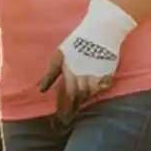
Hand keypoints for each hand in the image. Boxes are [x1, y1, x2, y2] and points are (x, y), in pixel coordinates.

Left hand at [39, 0, 135, 115]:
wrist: (101, 31)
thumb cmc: (77, 42)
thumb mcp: (59, 55)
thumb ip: (51, 73)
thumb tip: (42, 90)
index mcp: (69, 72)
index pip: (64, 94)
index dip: (62, 106)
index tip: (60, 116)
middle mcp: (82, 76)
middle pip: (77, 97)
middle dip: (72, 108)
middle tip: (68, 119)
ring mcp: (96, 76)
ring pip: (89, 94)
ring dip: (84, 100)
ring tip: (80, 106)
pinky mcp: (108, 74)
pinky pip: (102, 89)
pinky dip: (97, 93)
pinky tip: (93, 94)